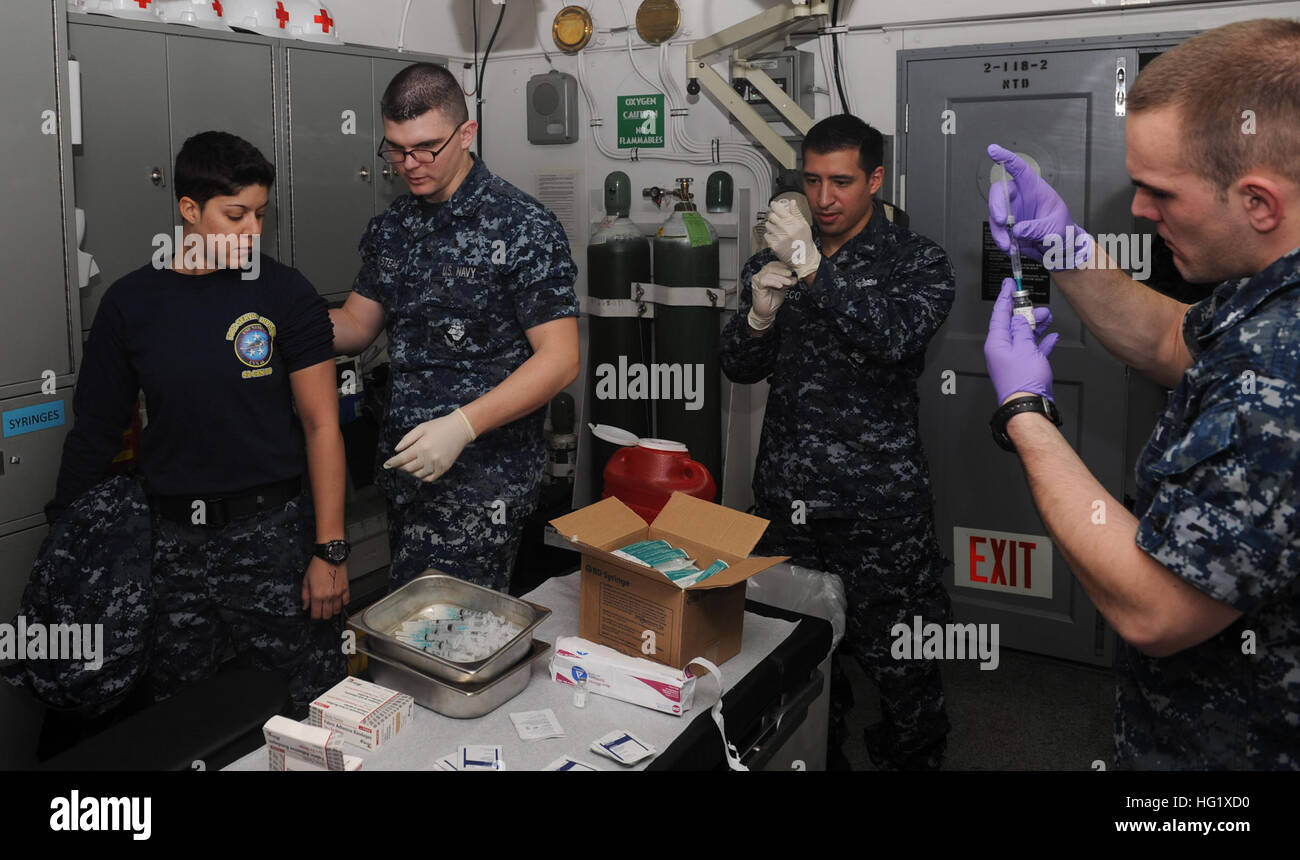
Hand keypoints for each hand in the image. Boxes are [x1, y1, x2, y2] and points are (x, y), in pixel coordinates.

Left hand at [302, 556, 349, 619]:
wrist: (330, 556)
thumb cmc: (318, 565)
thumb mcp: (306, 580)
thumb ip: (305, 595)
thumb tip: (305, 606)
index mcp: (317, 595)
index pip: (316, 614)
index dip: (314, 617)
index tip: (313, 615)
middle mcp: (328, 596)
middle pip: (327, 615)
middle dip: (323, 616)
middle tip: (321, 613)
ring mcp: (338, 593)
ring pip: (337, 610)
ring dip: (332, 611)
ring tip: (329, 608)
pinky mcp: (345, 588)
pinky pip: (346, 602)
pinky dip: (342, 604)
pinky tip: (338, 602)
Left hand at [384, 408, 475, 481]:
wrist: (460, 429)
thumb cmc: (439, 426)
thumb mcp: (421, 428)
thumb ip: (407, 439)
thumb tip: (396, 450)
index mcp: (421, 446)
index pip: (402, 459)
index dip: (392, 463)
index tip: (386, 465)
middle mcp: (429, 458)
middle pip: (408, 468)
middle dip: (400, 467)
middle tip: (398, 463)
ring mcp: (437, 464)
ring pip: (418, 475)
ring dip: (410, 472)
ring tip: (409, 465)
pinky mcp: (444, 468)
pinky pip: (429, 478)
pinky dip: (422, 477)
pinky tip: (420, 470)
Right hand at [747, 260, 796, 330]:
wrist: (767, 312)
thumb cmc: (773, 299)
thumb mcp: (784, 287)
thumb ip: (788, 280)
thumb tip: (795, 277)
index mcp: (767, 273)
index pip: (774, 264)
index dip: (783, 266)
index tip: (792, 270)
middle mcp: (761, 274)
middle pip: (771, 267)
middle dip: (782, 271)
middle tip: (790, 275)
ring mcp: (758, 280)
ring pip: (769, 273)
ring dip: (780, 277)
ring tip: (788, 282)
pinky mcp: (756, 286)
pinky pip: (764, 281)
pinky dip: (773, 282)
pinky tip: (780, 286)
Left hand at [764, 199, 819, 278]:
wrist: (804, 257)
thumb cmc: (805, 241)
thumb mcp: (804, 224)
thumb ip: (796, 213)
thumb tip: (792, 202)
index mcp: (792, 222)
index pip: (778, 209)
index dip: (774, 205)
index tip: (773, 204)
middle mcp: (785, 229)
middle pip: (771, 216)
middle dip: (773, 217)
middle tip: (777, 220)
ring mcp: (778, 237)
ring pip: (767, 226)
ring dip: (771, 227)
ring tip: (778, 231)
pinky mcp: (774, 245)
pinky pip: (767, 236)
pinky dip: (770, 236)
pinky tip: (777, 238)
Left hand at [984, 278, 1059, 403]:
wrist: (1028, 406)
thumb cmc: (1023, 382)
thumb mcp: (1025, 347)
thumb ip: (1022, 329)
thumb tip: (1020, 318)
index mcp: (997, 343)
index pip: (1000, 314)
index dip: (1005, 297)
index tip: (1009, 284)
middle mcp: (1002, 350)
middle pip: (1013, 324)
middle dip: (1026, 312)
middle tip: (1036, 305)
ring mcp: (1012, 360)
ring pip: (1024, 335)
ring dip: (1036, 325)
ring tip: (1047, 317)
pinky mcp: (1024, 368)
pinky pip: (1033, 350)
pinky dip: (1042, 342)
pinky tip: (1051, 337)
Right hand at [987, 144, 1090, 270]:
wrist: (1061, 248)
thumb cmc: (1063, 230)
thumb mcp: (1056, 227)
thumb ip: (1037, 228)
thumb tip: (1018, 230)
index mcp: (1034, 188)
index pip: (1019, 169)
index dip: (1006, 158)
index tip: (993, 150)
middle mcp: (1020, 198)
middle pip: (1000, 193)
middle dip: (996, 206)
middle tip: (1001, 221)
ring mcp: (1012, 213)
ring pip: (995, 216)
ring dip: (998, 231)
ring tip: (1009, 244)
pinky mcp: (1008, 227)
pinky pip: (998, 231)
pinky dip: (1002, 241)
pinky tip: (1011, 247)